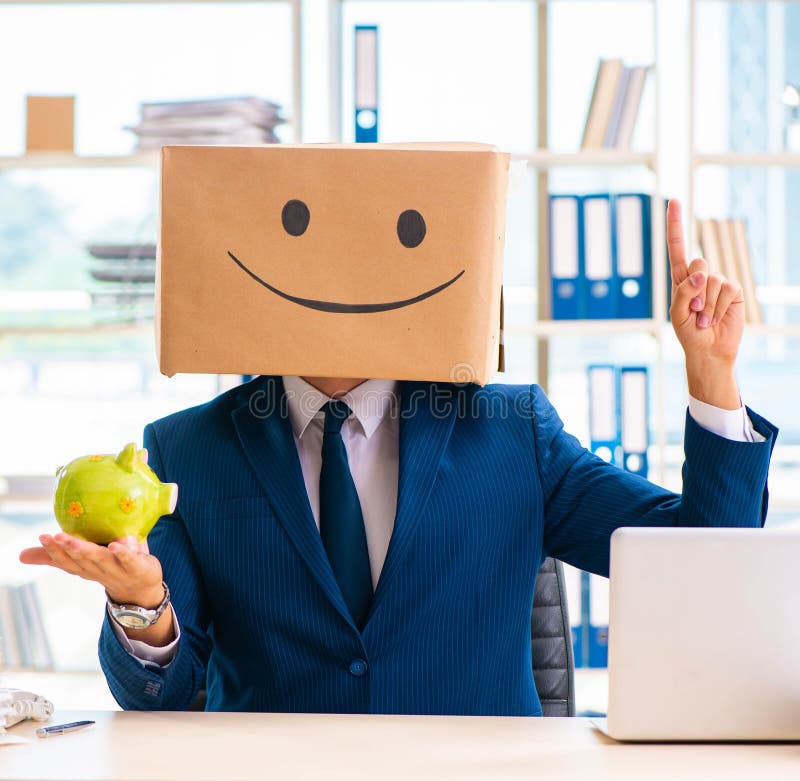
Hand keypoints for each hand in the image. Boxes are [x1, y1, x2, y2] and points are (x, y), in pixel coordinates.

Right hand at [19, 533, 163, 607]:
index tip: (42, 536)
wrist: (142, 589)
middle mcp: (99, 570)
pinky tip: (116, 545)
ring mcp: (118, 571)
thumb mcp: (84, 561)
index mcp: (85, 568)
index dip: (53, 551)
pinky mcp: (138, 568)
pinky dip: (122, 553)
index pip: (66, 561)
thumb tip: (20, 555)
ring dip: (87, 551)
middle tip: (51, 536)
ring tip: (73, 541)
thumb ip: (58, 557)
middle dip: (65, 549)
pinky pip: (129, 560)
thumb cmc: (110, 567)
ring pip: (100, 560)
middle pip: (80, 561)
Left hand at [667, 200, 743, 409]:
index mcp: (680, 278)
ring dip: (705, 304)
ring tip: (702, 319)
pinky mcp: (733, 290)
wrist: (708, 350)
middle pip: (698, 263)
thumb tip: (700, 274)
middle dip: (694, 287)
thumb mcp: (677, 314)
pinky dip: (717, 306)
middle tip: (693, 310)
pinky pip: (726, 288)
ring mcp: (717, 282)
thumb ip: (684, 292)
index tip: (674, 200)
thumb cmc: (687, 333)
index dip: (676, 225)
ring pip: (712, 280)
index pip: (677, 247)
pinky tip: (713, 318)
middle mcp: (699, 276)